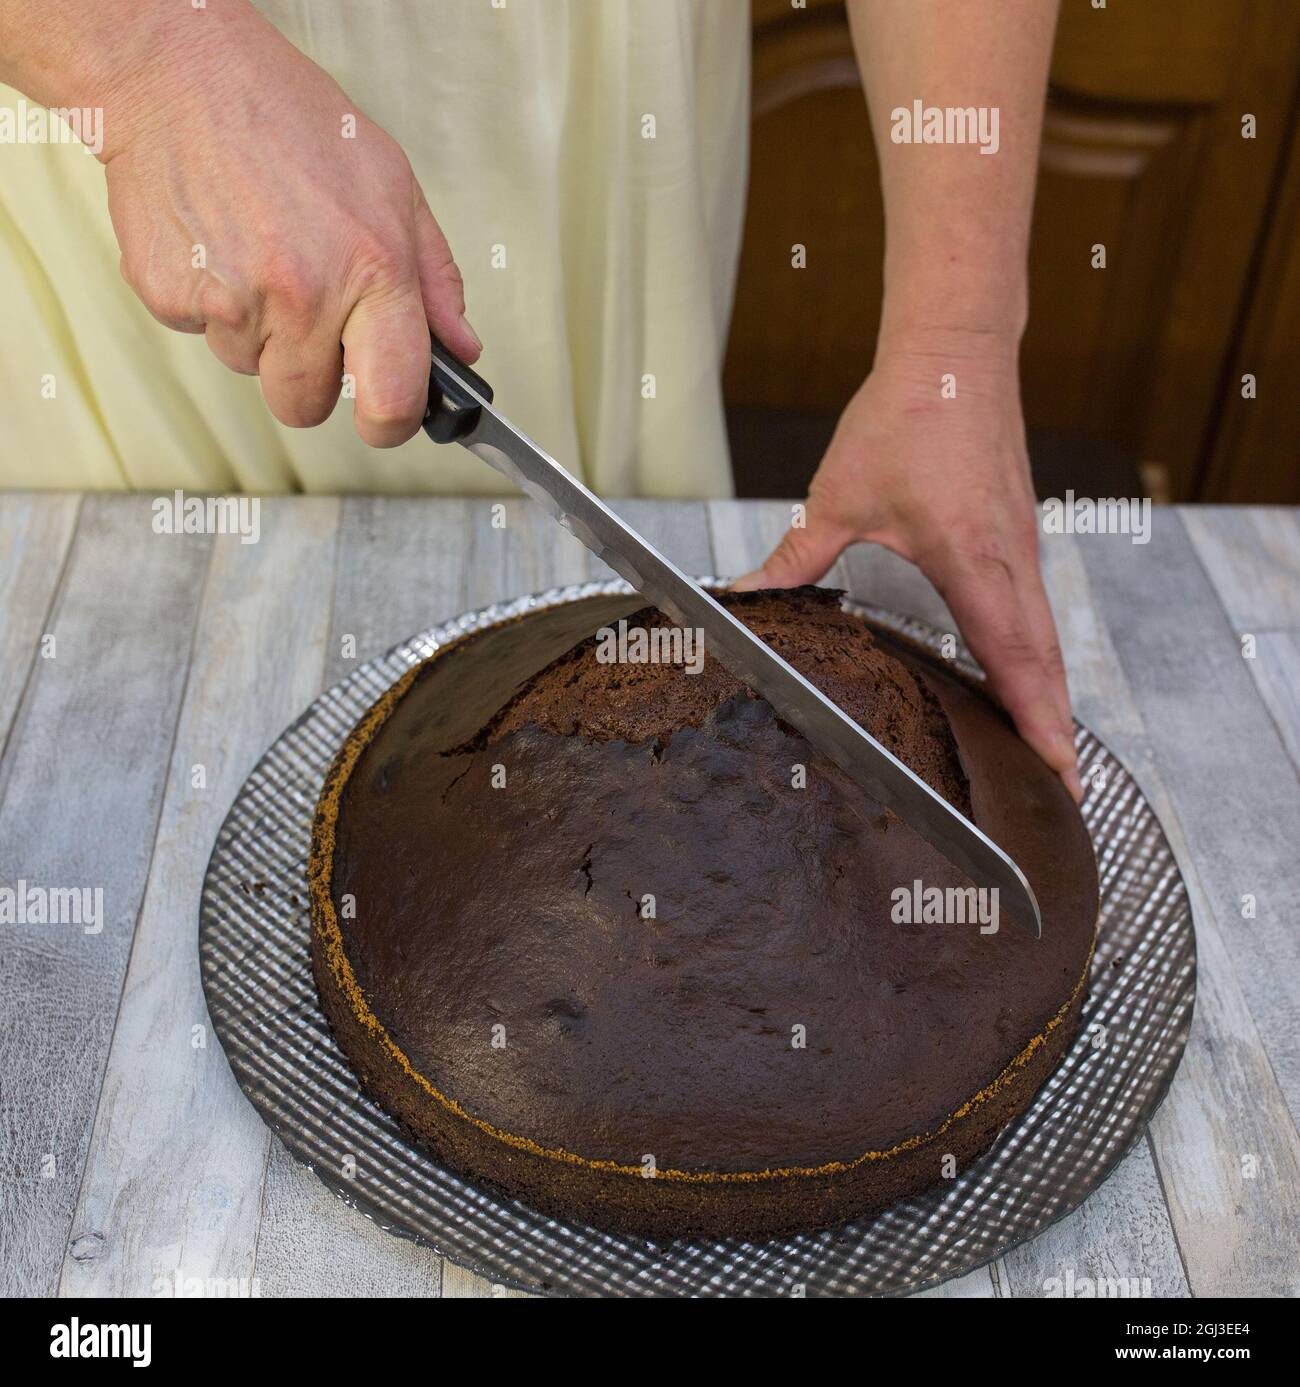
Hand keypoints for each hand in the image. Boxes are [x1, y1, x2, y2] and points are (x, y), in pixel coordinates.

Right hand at [96, 1, 478, 444]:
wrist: (181, 73)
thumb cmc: (288, 119)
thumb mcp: (394, 186)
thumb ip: (435, 279)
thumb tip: (460, 346)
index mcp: (372, 270)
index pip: (392, 399)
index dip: (390, 424)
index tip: (385, 419)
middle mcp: (303, 292)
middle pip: (305, 406)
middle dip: (308, 376)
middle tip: (306, 315)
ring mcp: (232, 297)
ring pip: (250, 370)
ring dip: (256, 333)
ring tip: (258, 256)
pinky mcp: (169, 294)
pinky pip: (198, 335)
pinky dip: (206, 303)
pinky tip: (218, 247)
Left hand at [734, 333, 1081, 801]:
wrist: (955, 352)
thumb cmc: (909, 414)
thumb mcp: (837, 497)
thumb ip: (794, 559)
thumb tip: (745, 596)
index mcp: (972, 560)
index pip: (1013, 659)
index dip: (1035, 720)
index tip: (1056, 770)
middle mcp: (1009, 561)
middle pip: (1043, 662)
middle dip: (1055, 727)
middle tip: (1063, 788)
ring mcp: (1021, 547)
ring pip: (1044, 636)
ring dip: (1047, 692)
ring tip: (1047, 748)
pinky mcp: (1017, 533)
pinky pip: (1034, 607)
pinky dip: (1036, 651)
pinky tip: (1020, 672)